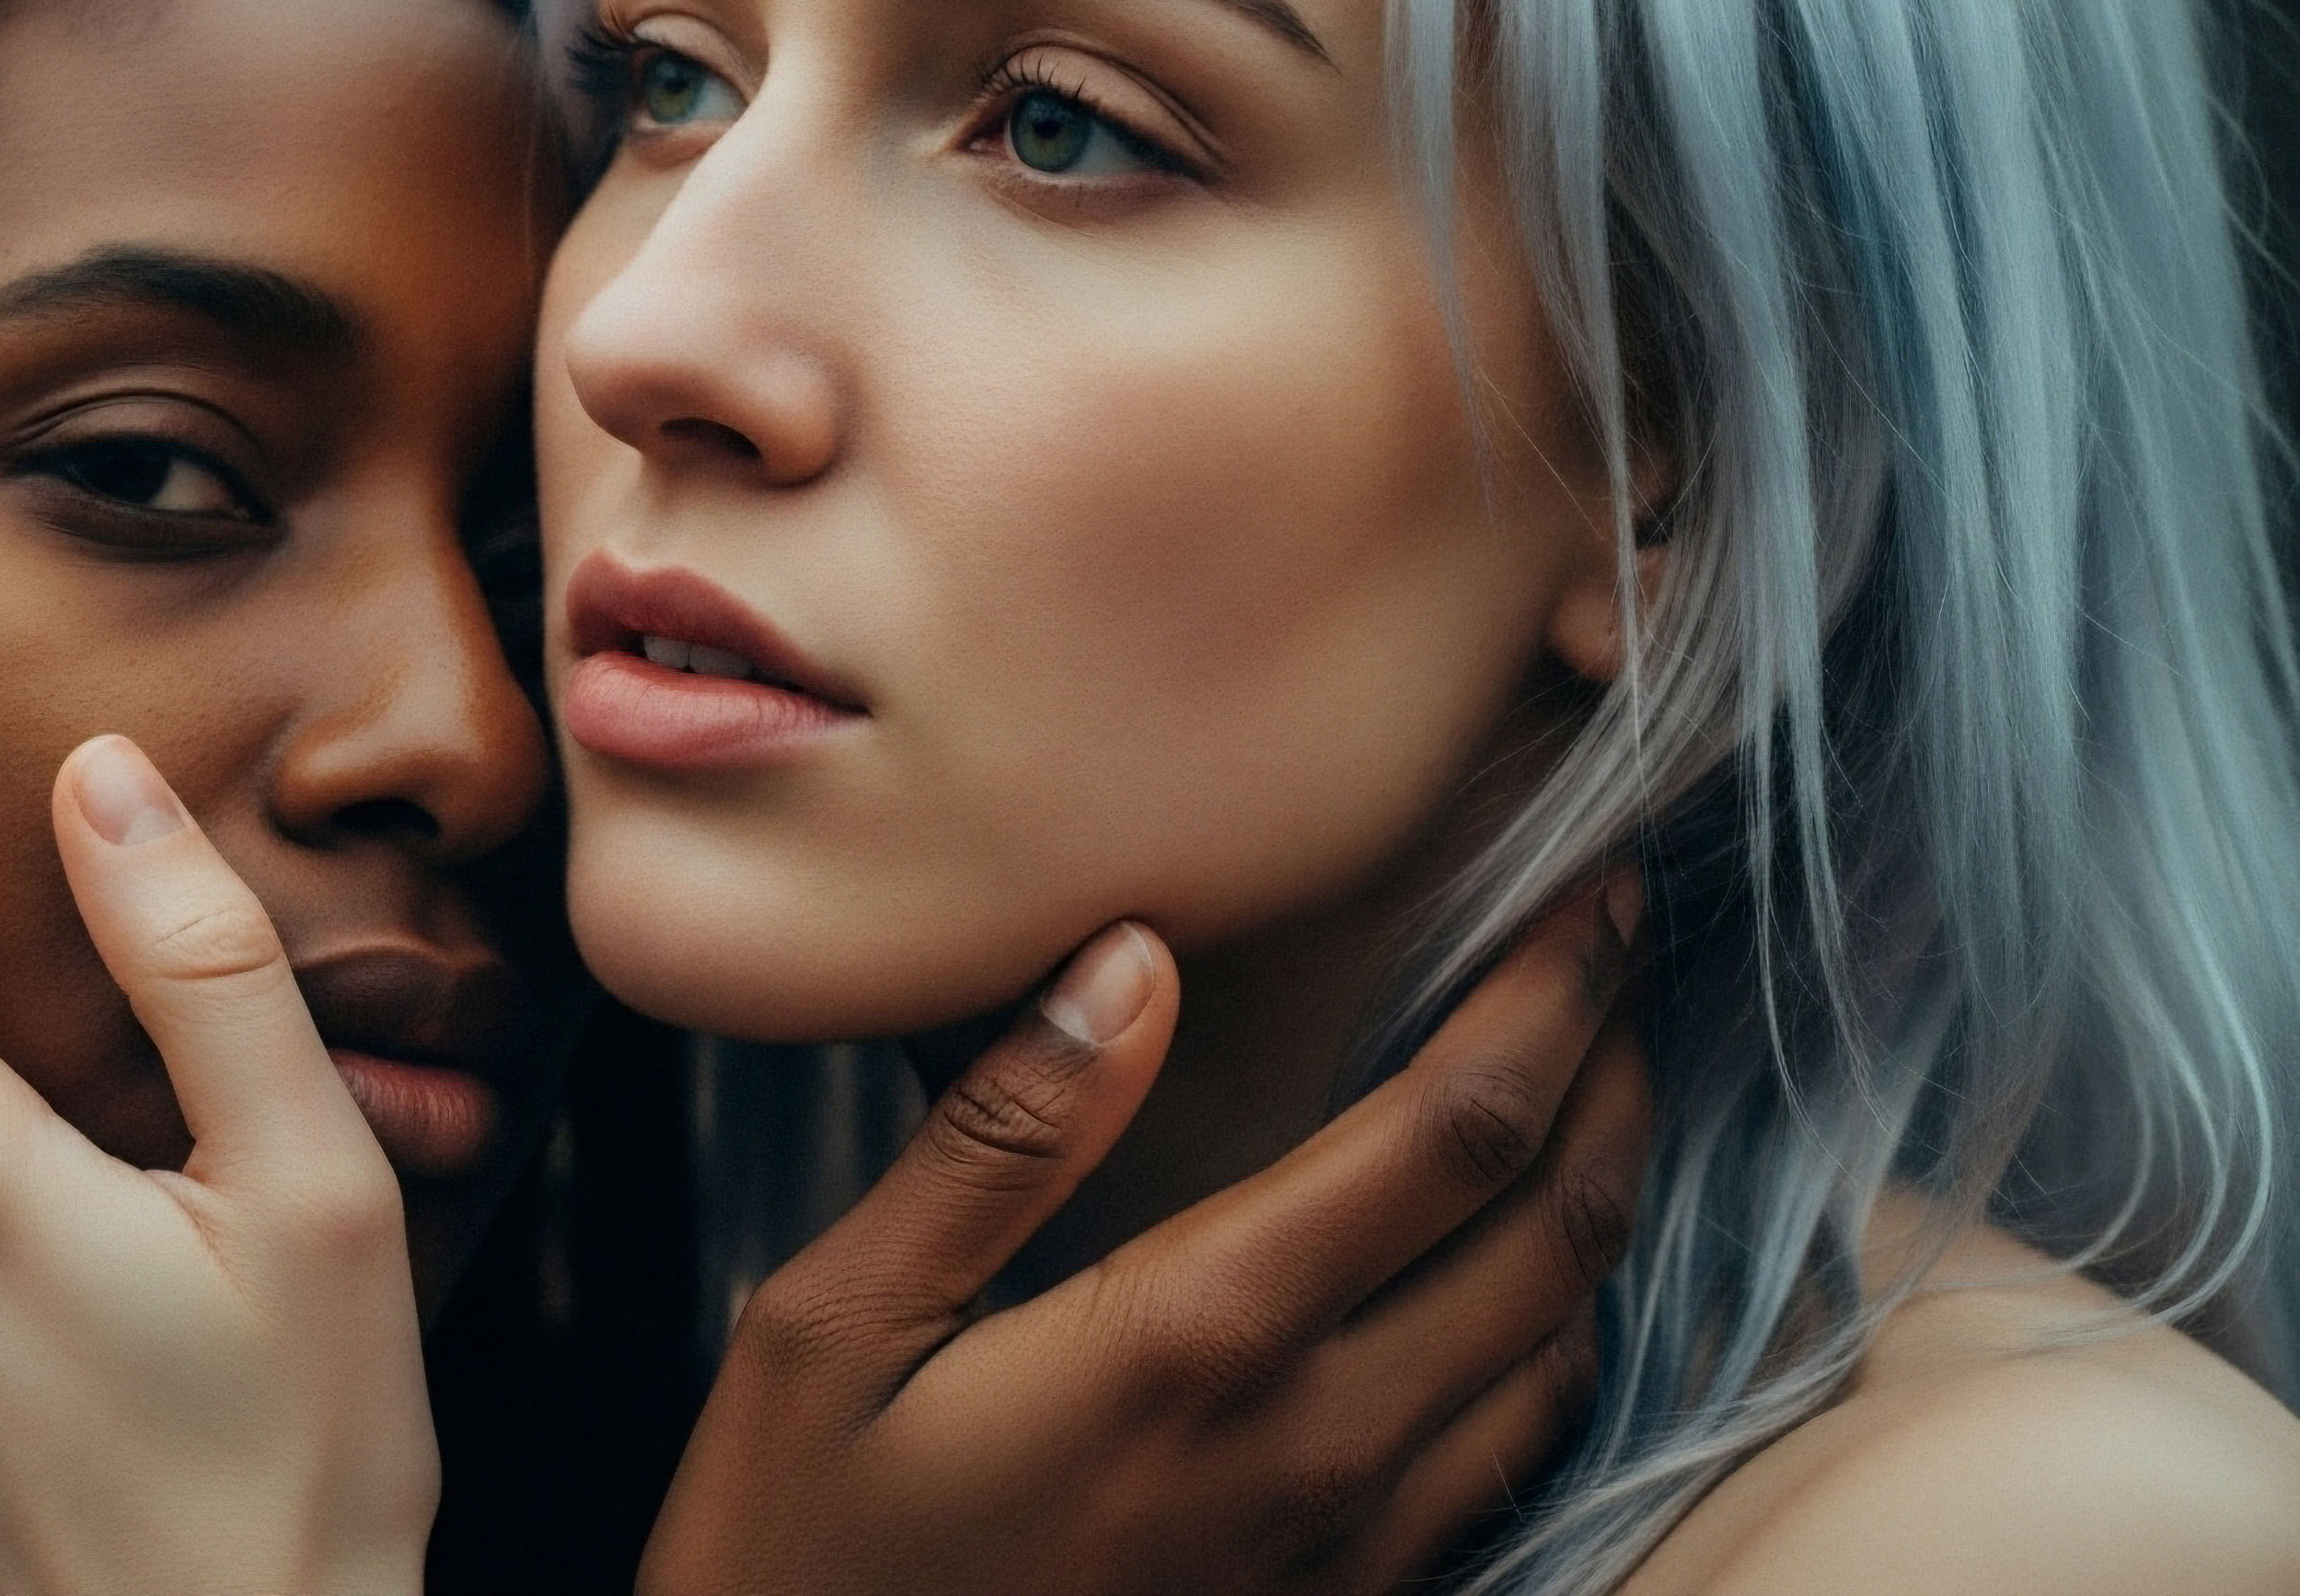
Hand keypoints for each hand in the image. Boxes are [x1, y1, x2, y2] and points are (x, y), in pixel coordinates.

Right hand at [642, 881, 1648, 1595]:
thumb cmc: (797, 1551)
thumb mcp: (832, 1328)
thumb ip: (998, 1139)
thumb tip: (1131, 961)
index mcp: (1196, 1338)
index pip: (1450, 1130)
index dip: (1551, 994)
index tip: (1594, 886)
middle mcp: (1317, 1446)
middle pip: (1552, 1229)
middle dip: (1614, 1073)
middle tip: (1618, 960)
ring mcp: (1351, 1549)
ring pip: (1563, 1346)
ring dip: (1596, 1200)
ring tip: (1586, 1090)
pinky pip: (1509, 1456)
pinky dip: (1550, 1333)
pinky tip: (1511, 1278)